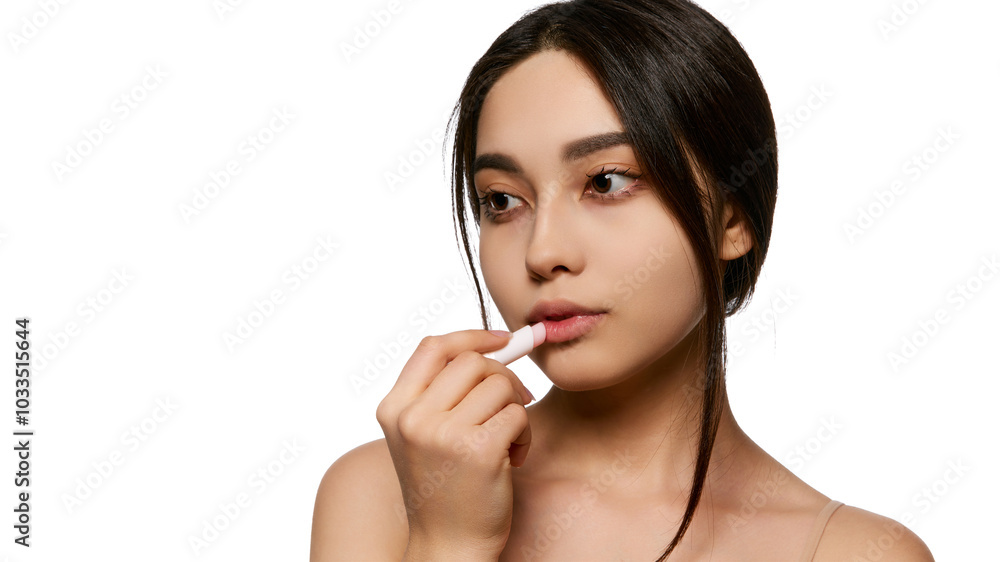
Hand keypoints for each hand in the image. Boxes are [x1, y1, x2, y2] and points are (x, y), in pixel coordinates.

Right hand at [376, 329, 534, 558]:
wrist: (448, 547)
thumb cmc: (444, 489)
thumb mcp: (423, 436)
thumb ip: (443, 391)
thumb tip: (499, 343)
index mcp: (394, 408)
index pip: (434, 346)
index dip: (473, 336)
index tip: (503, 340)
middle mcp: (413, 418)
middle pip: (472, 361)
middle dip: (503, 376)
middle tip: (512, 403)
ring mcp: (443, 434)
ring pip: (500, 384)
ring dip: (516, 409)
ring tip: (506, 440)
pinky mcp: (478, 450)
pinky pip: (518, 414)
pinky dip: (525, 433)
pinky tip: (512, 458)